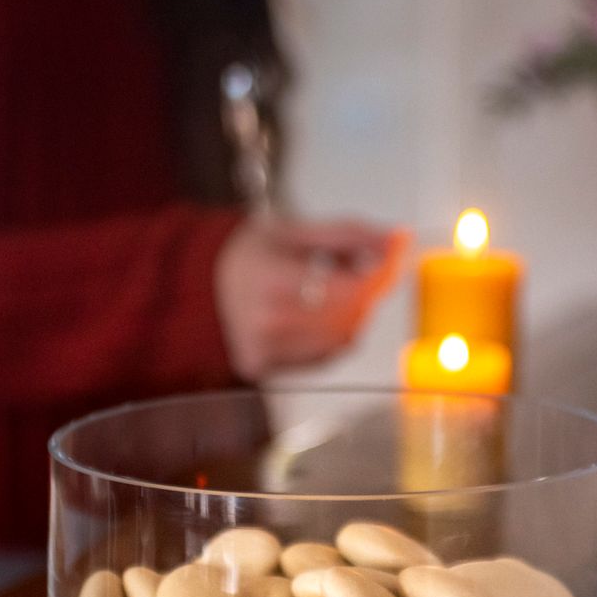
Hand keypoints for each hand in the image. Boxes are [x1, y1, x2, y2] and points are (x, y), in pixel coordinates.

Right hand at [214, 216, 407, 380]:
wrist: (200, 285)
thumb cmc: (246, 254)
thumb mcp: (295, 230)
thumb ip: (349, 234)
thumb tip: (396, 241)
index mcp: (269, 280)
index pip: (346, 289)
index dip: (377, 275)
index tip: (392, 256)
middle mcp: (265, 322)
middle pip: (348, 317)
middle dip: (369, 291)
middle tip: (368, 269)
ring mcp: (263, 350)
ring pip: (342, 339)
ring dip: (355, 314)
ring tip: (335, 287)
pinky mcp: (264, 367)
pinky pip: (324, 356)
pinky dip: (335, 333)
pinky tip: (319, 312)